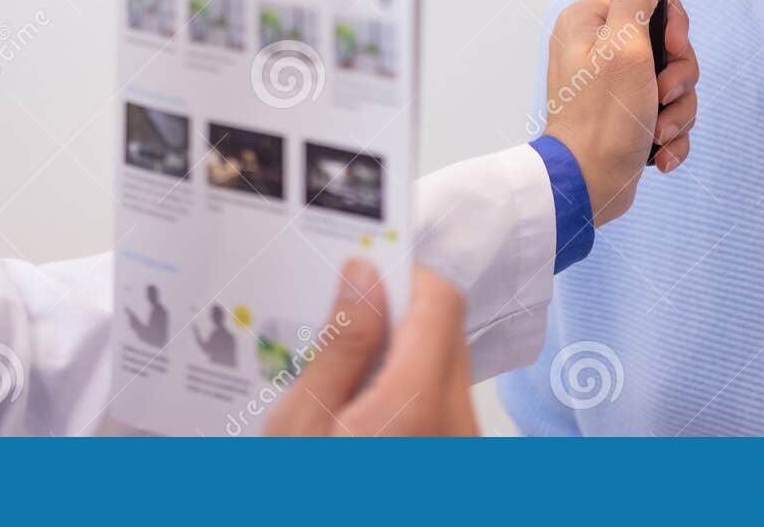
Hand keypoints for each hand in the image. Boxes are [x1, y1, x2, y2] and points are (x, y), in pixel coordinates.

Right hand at [267, 259, 477, 436]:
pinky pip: (440, 398)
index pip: (438, 301)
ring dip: (400, 351)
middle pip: (444, 329)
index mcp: (418, 404)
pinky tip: (360, 405)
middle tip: (339, 322)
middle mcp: (457, 421)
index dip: (402, 275)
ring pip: (444, 362)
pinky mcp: (454, 452)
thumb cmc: (306, 492)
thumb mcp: (302, 425)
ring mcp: (461, 440)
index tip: (358, 273)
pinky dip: (406, 386)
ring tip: (343, 370)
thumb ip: (340, 349)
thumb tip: (363, 275)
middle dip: (396, 313)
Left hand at [544, 0, 699, 225]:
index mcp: (590, 23)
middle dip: (679, 76)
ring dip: (677, 110)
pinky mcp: (628, 115)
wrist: (588, 186)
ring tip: (658, 130)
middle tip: (663, 94)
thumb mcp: (624, 46)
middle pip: (669, 43)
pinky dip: (671, 134)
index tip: (675, 48)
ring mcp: (614, 85)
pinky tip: (657, 151)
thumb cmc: (602, 118)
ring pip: (674, 81)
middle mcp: (598, 49)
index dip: (673, 25)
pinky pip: (669, 113)